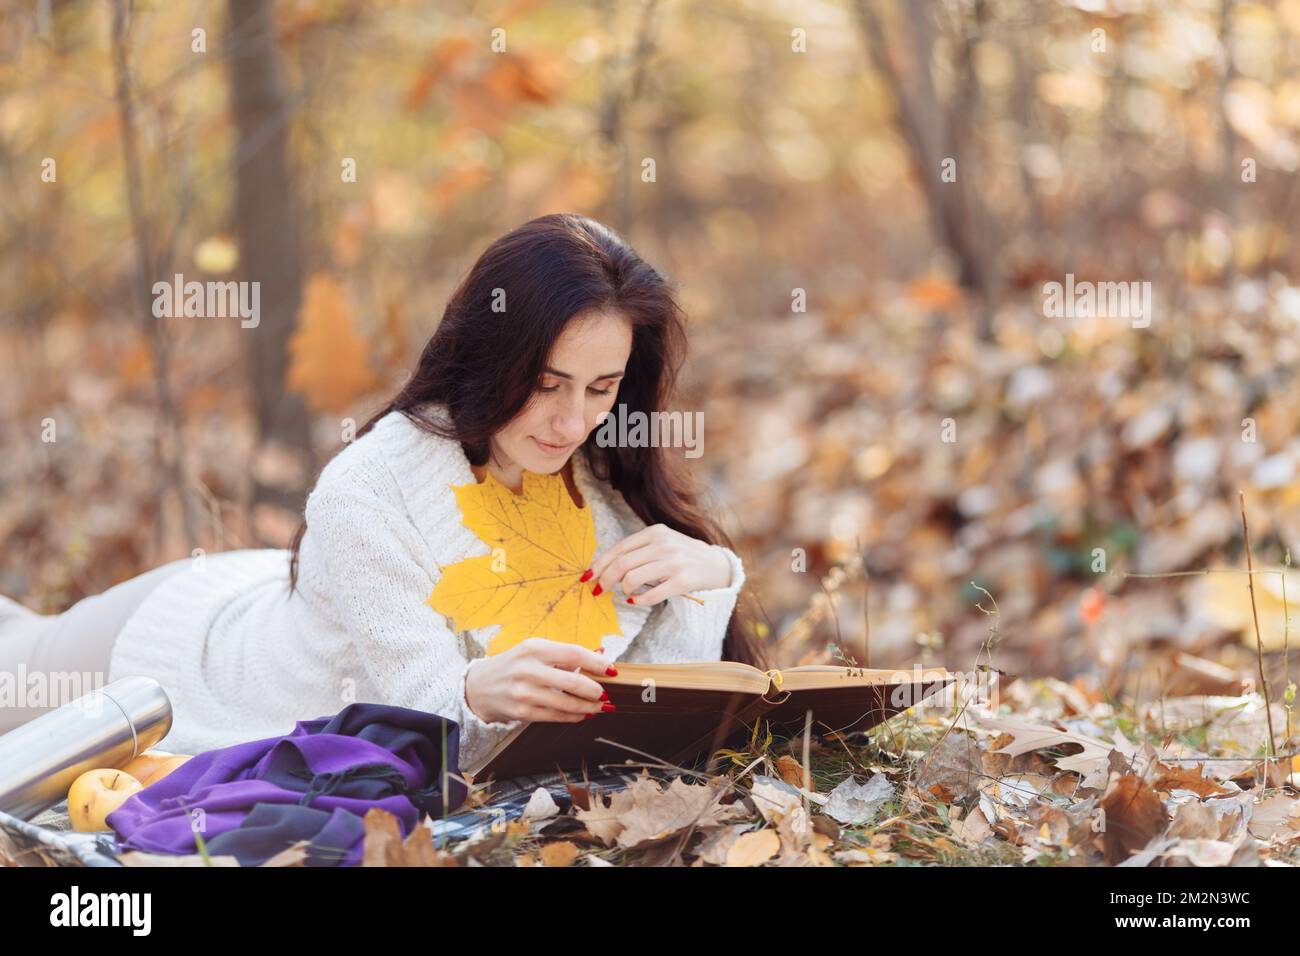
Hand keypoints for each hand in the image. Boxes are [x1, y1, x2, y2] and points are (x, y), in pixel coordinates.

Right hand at [463, 638, 611, 723]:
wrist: (478, 686)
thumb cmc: (513, 665)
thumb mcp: (535, 651)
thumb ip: (565, 654)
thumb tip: (600, 655)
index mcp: (534, 648)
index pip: (573, 653)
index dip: (596, 663)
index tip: (611, 669)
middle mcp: (528, 669)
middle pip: (573, 681)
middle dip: (595, 690)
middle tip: (607, 694)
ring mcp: (524, 692)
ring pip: (566, 702)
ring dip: (588, 707)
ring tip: (601, 707)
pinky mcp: (522, 712)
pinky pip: (555, 716)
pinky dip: (573, 716)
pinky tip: (583, 714)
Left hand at [588, 523, 730, 606]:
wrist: (717, 565)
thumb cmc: (682, 556)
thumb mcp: (661, 544)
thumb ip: (637, 551)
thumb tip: (602, 567)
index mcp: (655, 533)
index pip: (619, 549)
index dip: (600, 565)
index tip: (587, 577)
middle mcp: (664, 544)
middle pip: (622, 564)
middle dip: (605, 580)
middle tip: (599, 590)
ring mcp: (675, 562)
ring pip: (632, 579)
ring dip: (624, 589)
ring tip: (627, 592)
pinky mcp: (683, 581)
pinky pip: (651, 595)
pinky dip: (639, 600)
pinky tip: (637, 600)